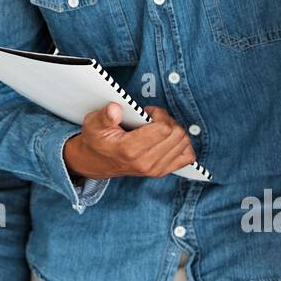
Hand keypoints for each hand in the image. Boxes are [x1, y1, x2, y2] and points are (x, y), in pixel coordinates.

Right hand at [63, 103, 195, 180]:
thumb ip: (105, 115)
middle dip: (168, 120)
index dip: (159, 114)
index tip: (147, 112)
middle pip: (177, 135)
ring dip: (175, 130)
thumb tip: (115, 109)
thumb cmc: (97, 141)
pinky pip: (187, 157)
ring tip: (158, 127)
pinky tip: (169, 139)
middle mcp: (145, 162)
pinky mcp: (162, 172)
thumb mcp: (93, 124)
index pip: (163, 129)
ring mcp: (155, 169)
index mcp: (130, 150)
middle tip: (153, 118)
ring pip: (184, 143)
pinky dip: (183, 145)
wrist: (95, 162)